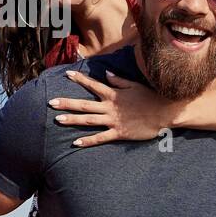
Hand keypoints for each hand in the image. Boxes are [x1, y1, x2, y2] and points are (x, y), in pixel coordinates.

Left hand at [50, 69, 178, 146]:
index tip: (67, 74)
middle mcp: (110, 107)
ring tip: (57, 120)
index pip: (93, 85)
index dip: (79, 79)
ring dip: (72, 120)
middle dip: (67, 103)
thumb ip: (118, 80)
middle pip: (84, 104)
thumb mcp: (134, 85)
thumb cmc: (150, 97)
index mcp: (113, 94)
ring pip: (88, 120)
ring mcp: (113, 121)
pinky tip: (75, 143)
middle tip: (51, 102)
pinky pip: (100, 137)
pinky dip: (88, 140)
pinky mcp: (119, 133)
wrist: (164, 112)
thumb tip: (106, 74)